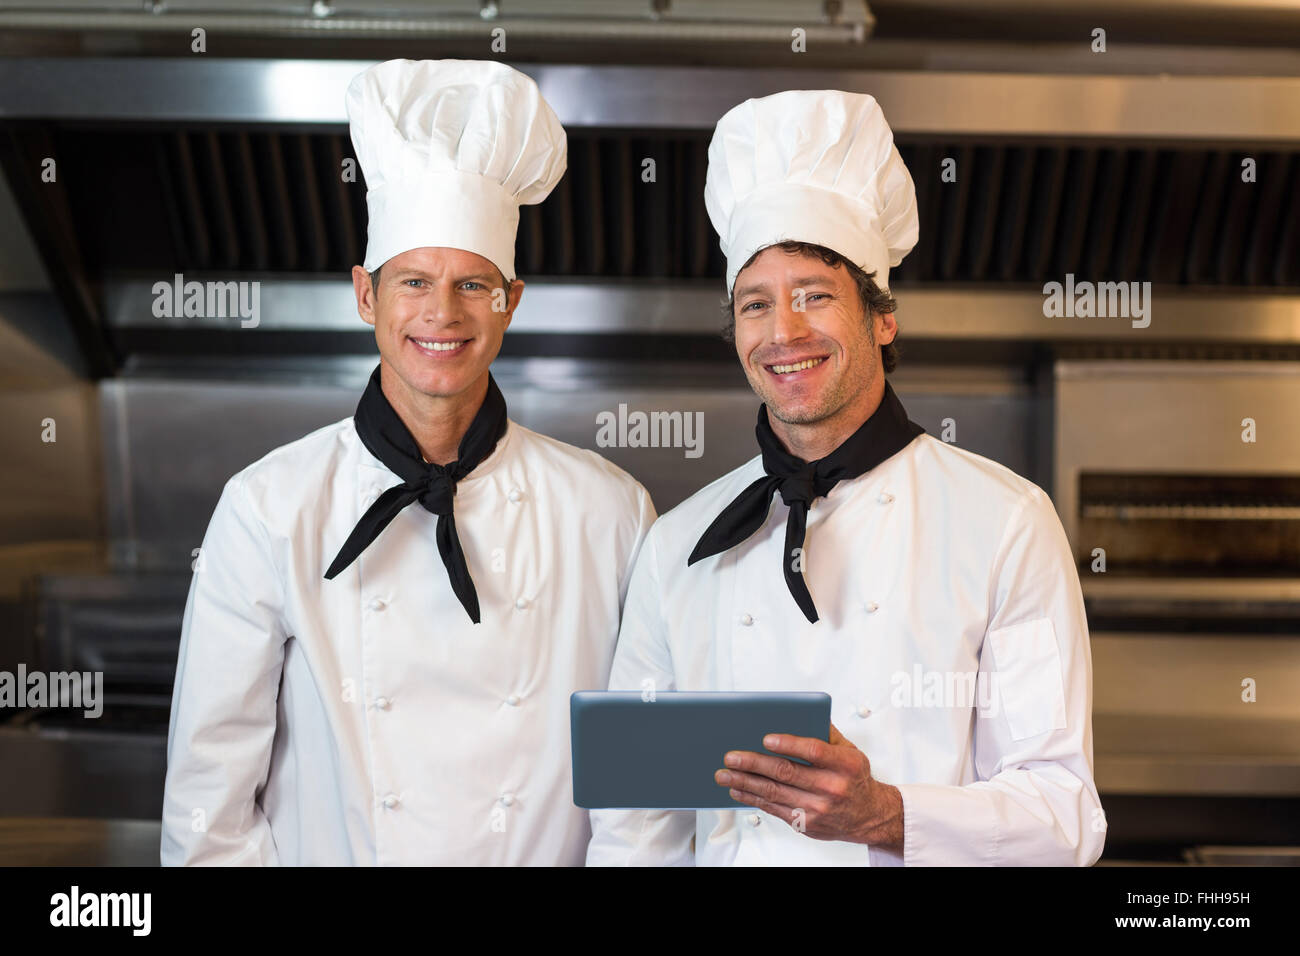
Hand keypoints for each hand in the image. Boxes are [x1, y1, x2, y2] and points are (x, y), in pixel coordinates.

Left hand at [714, 722, 902, 849]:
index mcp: (846, 765)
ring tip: (724, 775)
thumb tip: (799, 713)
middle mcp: (832, 788)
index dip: (789, 744)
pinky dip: (753, 799)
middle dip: (753, 764)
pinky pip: (775, 809)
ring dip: (745, 783)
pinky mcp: (806, 825)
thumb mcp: (850, 751)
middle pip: (786, 773)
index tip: (765, 739)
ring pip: (775, 793)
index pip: (814, 751)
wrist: (868, 815)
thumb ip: (826, 732)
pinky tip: (738, 790)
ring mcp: (818, 809)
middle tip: (731, 757)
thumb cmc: (854, 777)